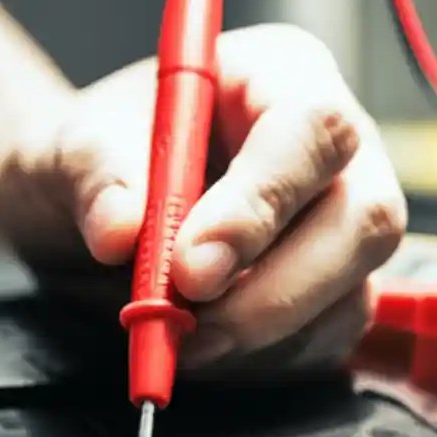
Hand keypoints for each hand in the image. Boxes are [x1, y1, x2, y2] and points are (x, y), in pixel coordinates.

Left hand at [10, 25, 406, 376]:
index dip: (260, 205)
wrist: (95, 211)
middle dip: (272, 292)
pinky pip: (327, 340)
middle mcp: (334, 148)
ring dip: (258, 335)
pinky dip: (262, 361)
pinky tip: (204, 349)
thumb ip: (96, 178)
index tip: (191, 268)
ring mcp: (343, 223)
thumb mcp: (75, 148)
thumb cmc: (100, 160)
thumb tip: (120, 232)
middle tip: (188, 327)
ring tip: (178, 337)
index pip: (311, 130)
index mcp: (282, 75)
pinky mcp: (335, 290)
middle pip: (361, 219)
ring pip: (350, 293)